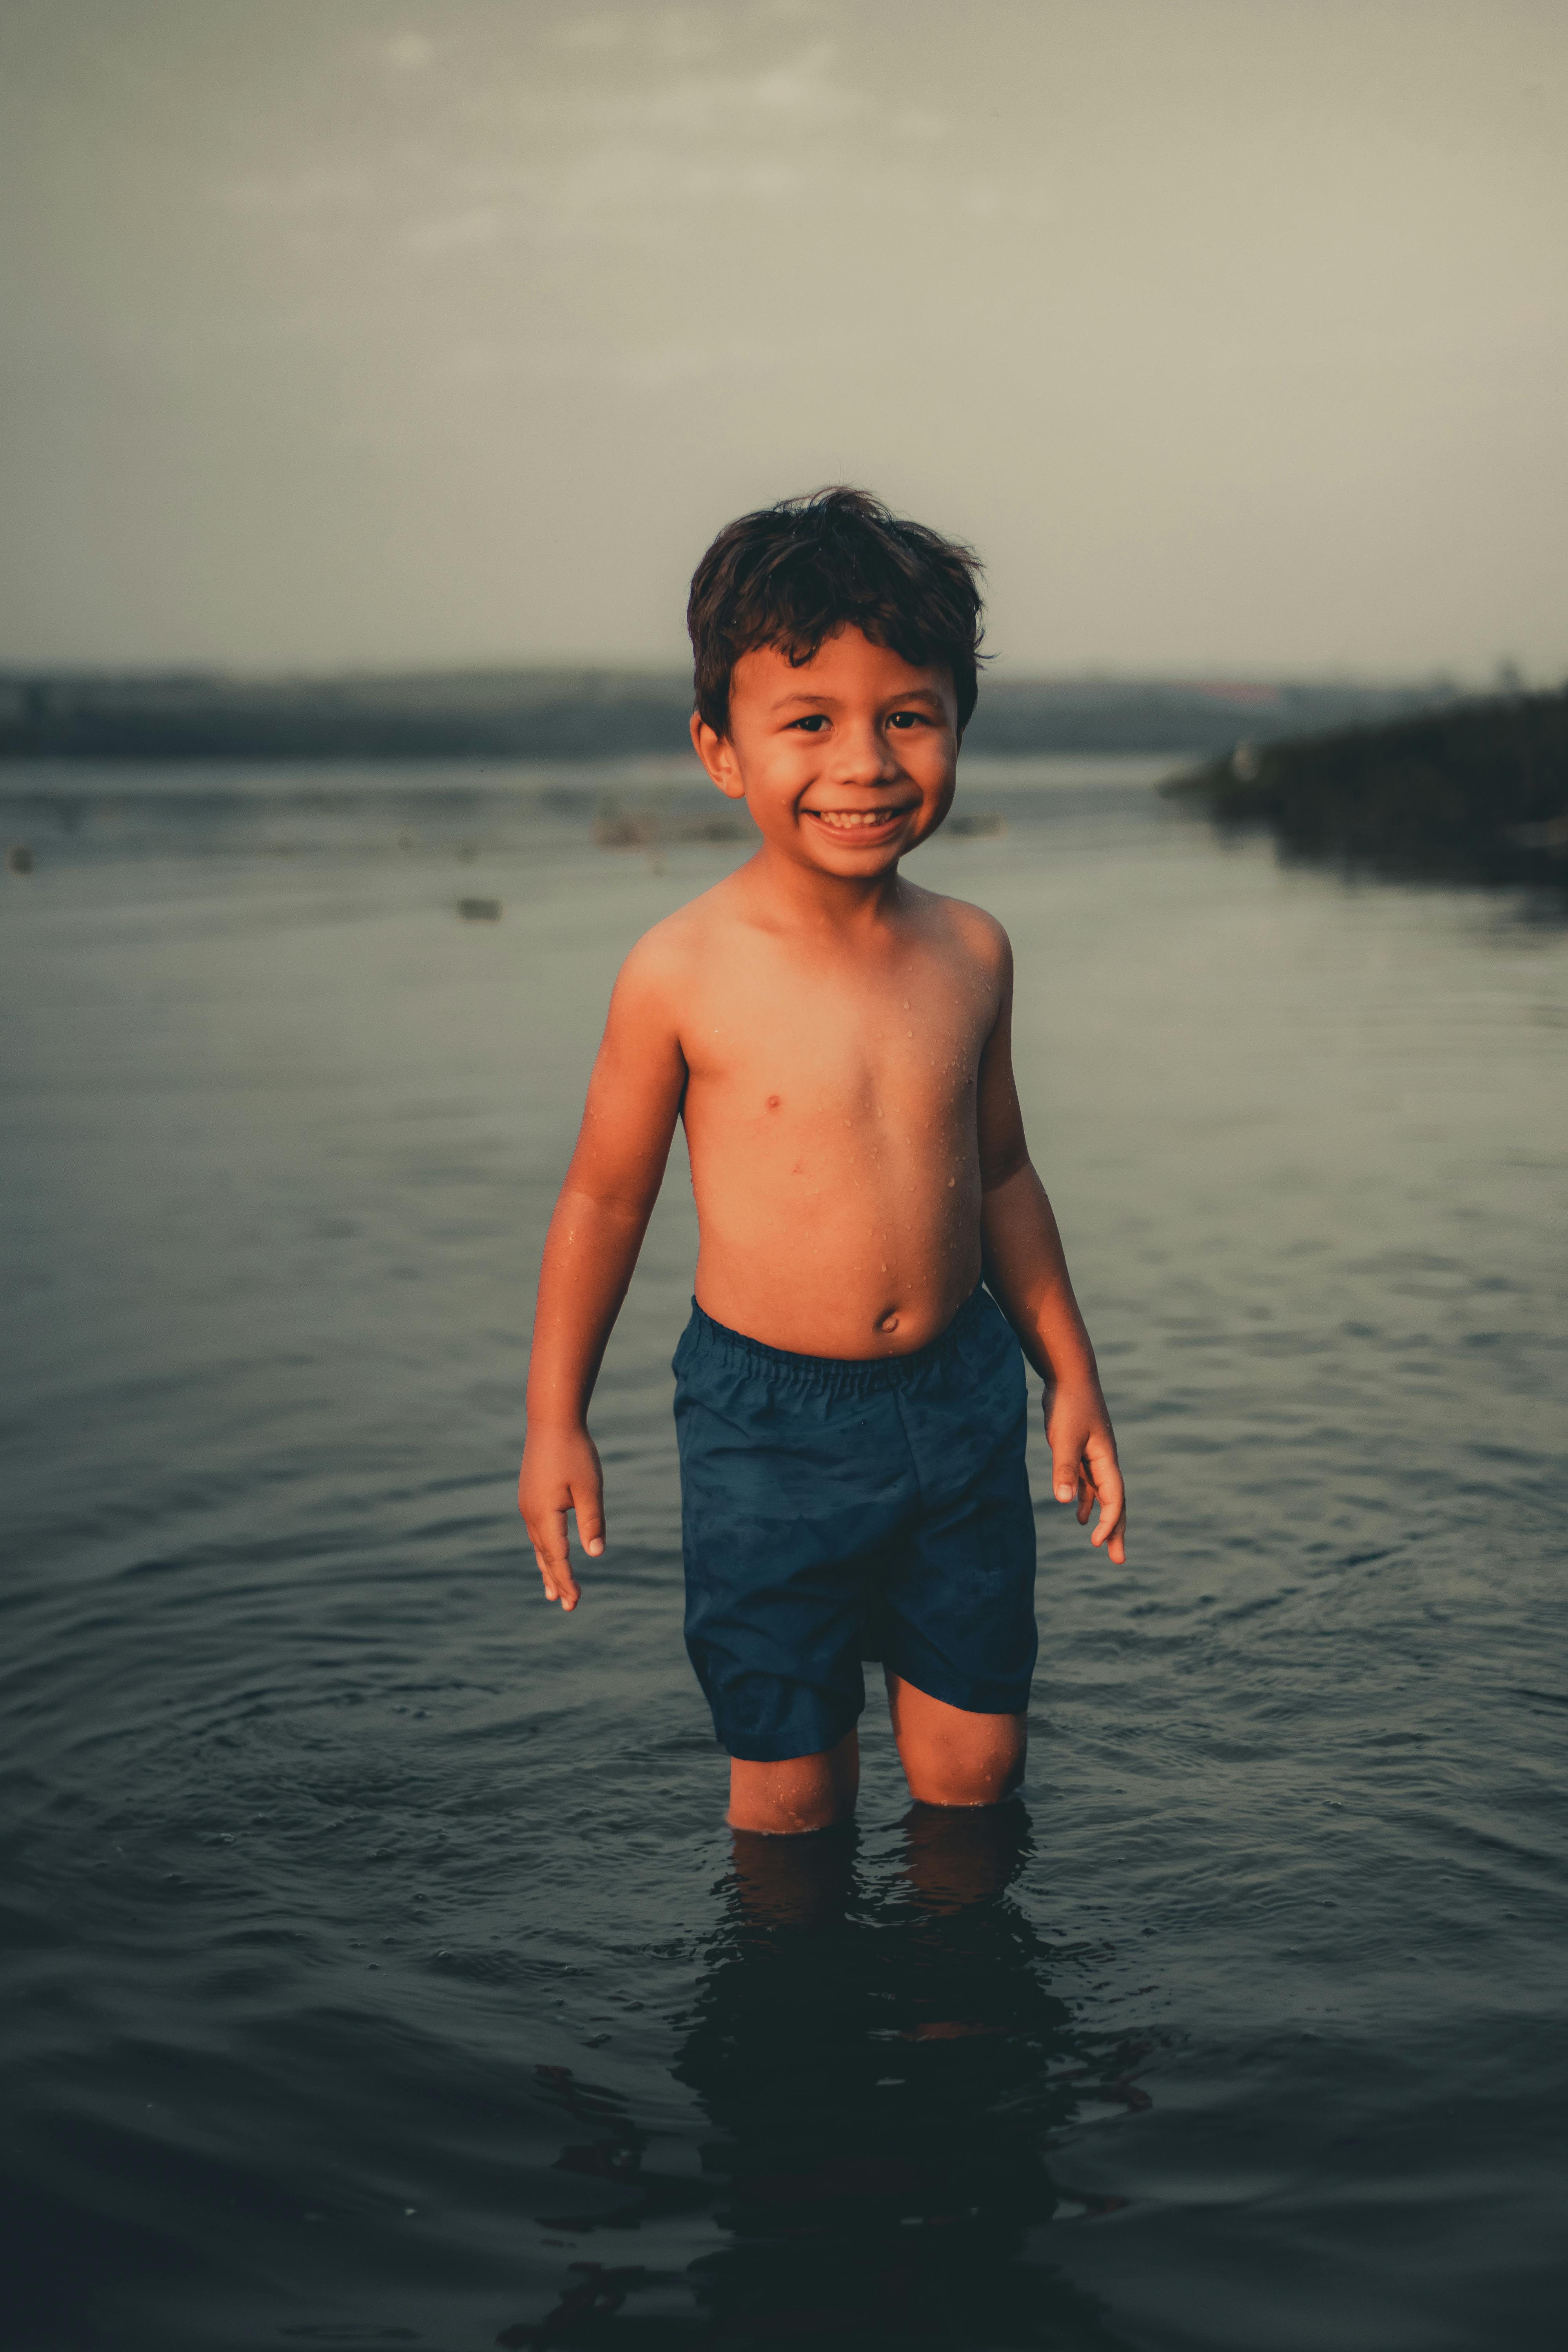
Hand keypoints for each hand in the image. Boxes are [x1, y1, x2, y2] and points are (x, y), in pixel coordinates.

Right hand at [518, 1424, 604, 1610]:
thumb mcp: (590, 1488)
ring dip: (547, 1569)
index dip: (567, 1580)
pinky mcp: (530, 1497)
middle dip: (557, 1581)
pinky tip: (548, 1556)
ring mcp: (527, 1506)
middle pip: (545, 1557)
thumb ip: (592, 1521)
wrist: (551, 1421)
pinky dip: (544, 1550)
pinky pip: (536, 1532)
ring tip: (553, 1593)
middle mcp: (531, 1514)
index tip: (576, 1601)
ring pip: (538, 1546)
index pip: (557, 1557)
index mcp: (544, 1515)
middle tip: (568, 1607)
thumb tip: (595, 1553)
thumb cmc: (575, 1452)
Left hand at [1045, 1385, 1126, 1564]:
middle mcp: (1105, 1461)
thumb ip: (1064, 1469)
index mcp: (1106, 1459)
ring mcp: (1095, 1456)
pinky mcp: (1082, 1450)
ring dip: (1102, 1518)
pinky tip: (1080, 1514)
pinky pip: (1089, 1483)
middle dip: (1116, 1530)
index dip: (1109, 1522)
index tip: (1097, 1543)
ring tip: (1100, 1544)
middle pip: (1115, 1502)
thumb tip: (1066, 1502)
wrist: (1068, 1376)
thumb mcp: (1064, 1438)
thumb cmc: (1068, 1404)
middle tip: (1118, 1559)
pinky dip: (1086, 1499)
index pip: (1114, 1498)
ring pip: (1102, 1494)